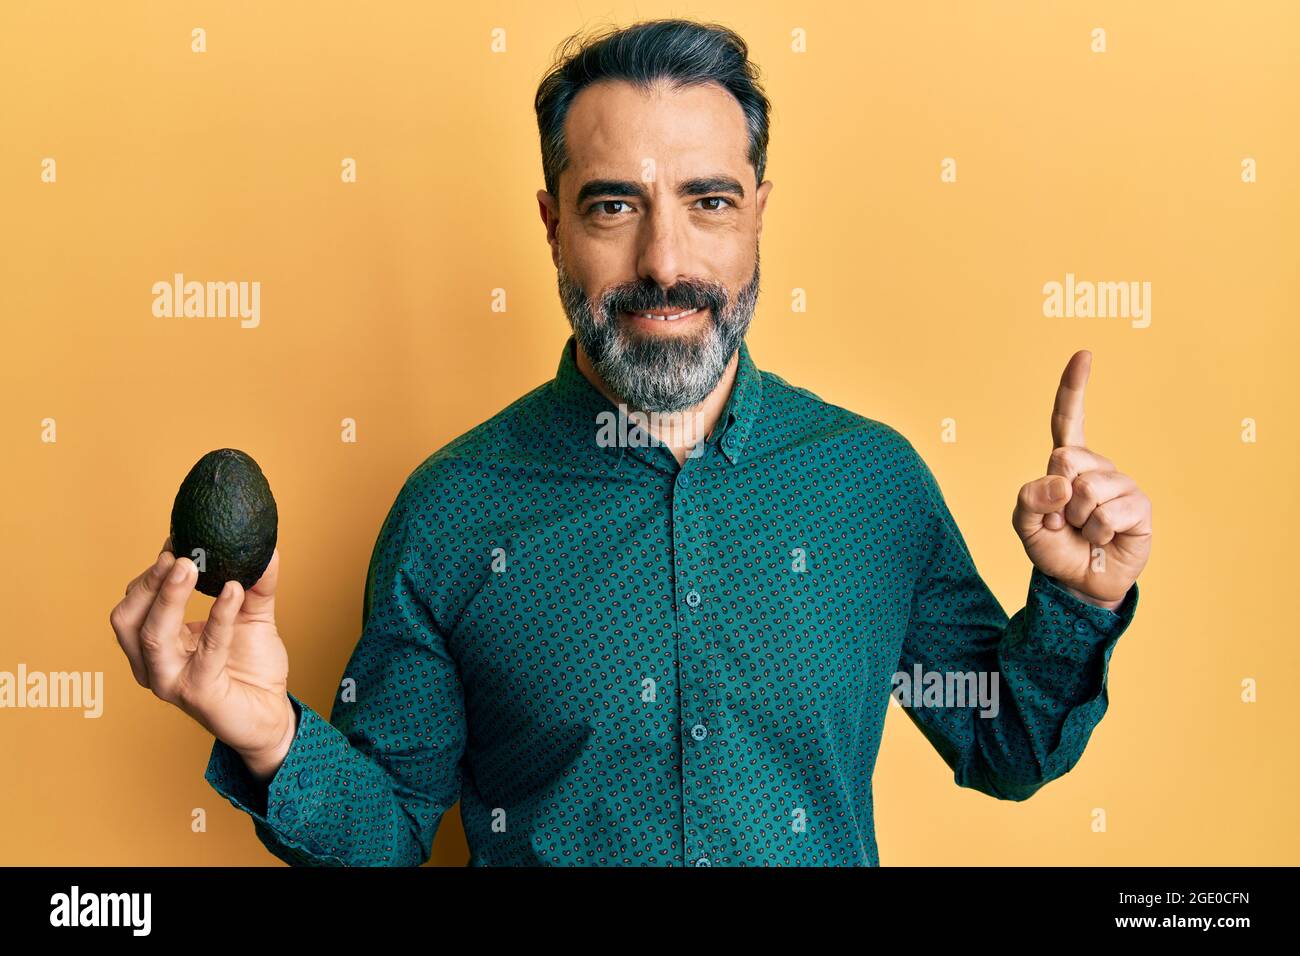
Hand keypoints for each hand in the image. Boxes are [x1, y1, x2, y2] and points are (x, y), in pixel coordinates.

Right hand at [109, 536, 294, 774]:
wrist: (271, 713)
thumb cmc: (251, 668)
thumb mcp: (253, 616)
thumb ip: (256, 584)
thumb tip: (266, 548)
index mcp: (156, 643)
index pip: (136, 603)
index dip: (150, 573)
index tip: (175, 540)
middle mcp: (154, 664)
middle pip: (128, 618)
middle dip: (148, 582)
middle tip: (176, 554)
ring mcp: (171, 681)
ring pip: (152, 635)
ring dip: (169, 596)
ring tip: (191, 565)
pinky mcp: (198, 694)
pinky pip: (206, 650)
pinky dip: (219, 616)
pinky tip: (234, 590)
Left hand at [1012, 350, 1151, 606]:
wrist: (1078, 582)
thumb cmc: (1053, 548)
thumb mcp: (1024, 524)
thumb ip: (1029, 499)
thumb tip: (1063, 483)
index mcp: (1066, 463)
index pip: (1068, 419)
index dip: (1074, 387)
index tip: (1084, 354)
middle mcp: (1096, 467)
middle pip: (1066, 459)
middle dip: (1056, 496)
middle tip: (1062, 520)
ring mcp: (1120, 484)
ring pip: (1087, 490)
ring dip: (1076, 520)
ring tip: (1082, 531)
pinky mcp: (1140, 507)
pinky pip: (1109, 513)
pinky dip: (1096, 532)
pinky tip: (1102, 539)